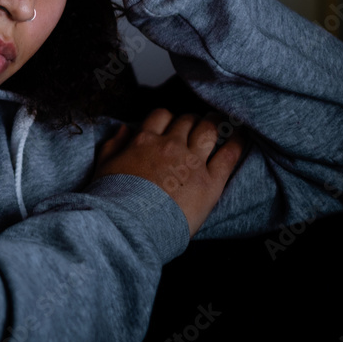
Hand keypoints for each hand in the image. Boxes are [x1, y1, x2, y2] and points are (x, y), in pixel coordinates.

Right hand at [92, 108, 246, 236]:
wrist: (130, 225)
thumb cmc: (113, 200)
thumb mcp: (103, 167)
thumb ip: (113, 146)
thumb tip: (124, 130)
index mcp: (144, 141)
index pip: (161, 115)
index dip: (169, 118)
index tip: (173, 124)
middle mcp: (169, 146)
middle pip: (187, 121)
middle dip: (193, 121)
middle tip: (198, 125)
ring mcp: (191, 162)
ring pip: (208, 130)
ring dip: (215, 125)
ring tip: (220, 124)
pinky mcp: (209, 182)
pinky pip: (228, 155)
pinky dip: (236, 144)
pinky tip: (239, 139)